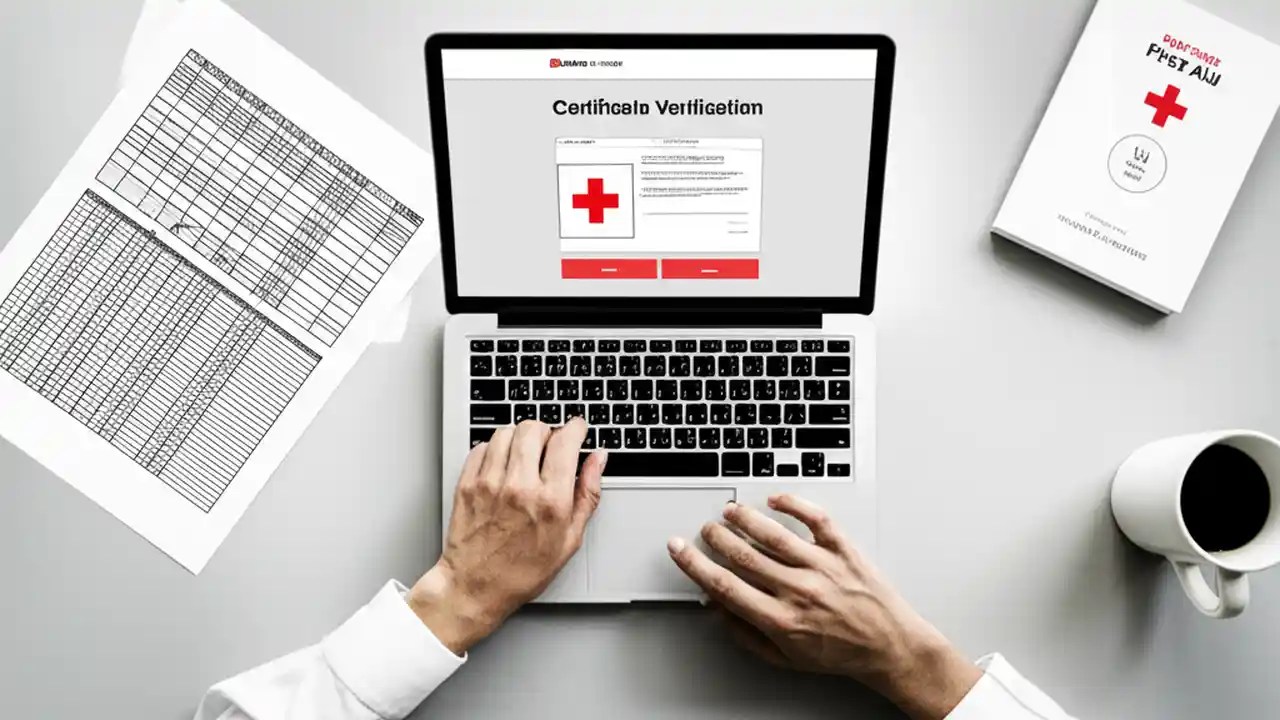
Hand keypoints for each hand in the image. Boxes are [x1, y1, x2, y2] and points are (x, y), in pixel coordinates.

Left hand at [408, 418, 605, 653]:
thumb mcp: (569, 539)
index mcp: (550, 500)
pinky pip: (481, 447)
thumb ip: (587, 494)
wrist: (475, 587)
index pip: (565, 441)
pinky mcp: (467, 485)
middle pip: (534, 428)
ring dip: (520, 437)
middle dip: (547, 431)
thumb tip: (598, 460)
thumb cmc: (522, 571)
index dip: (575, 428)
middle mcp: (520, 487)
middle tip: (549, 445)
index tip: (576, 428)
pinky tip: (502, 466)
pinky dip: (494, 449)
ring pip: (506, 432)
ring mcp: (489, 484)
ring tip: (524, 455)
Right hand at [668, 495, 980, 719]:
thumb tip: (718, 609)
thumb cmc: (840, 654)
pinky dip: (794, 505)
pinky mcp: (844, 551)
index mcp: (780, 619)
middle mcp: (799, 591)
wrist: (889, 648)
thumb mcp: (785, 658)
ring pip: (774, 534)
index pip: (725, 586)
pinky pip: (817, 520)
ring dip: (745, 519)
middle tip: (705, 529)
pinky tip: (776, 501)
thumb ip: (746, 634)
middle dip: (717, 538)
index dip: (695, 565)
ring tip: (730, 512)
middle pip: (744, 555)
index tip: (679, 549)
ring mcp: (823, 567)